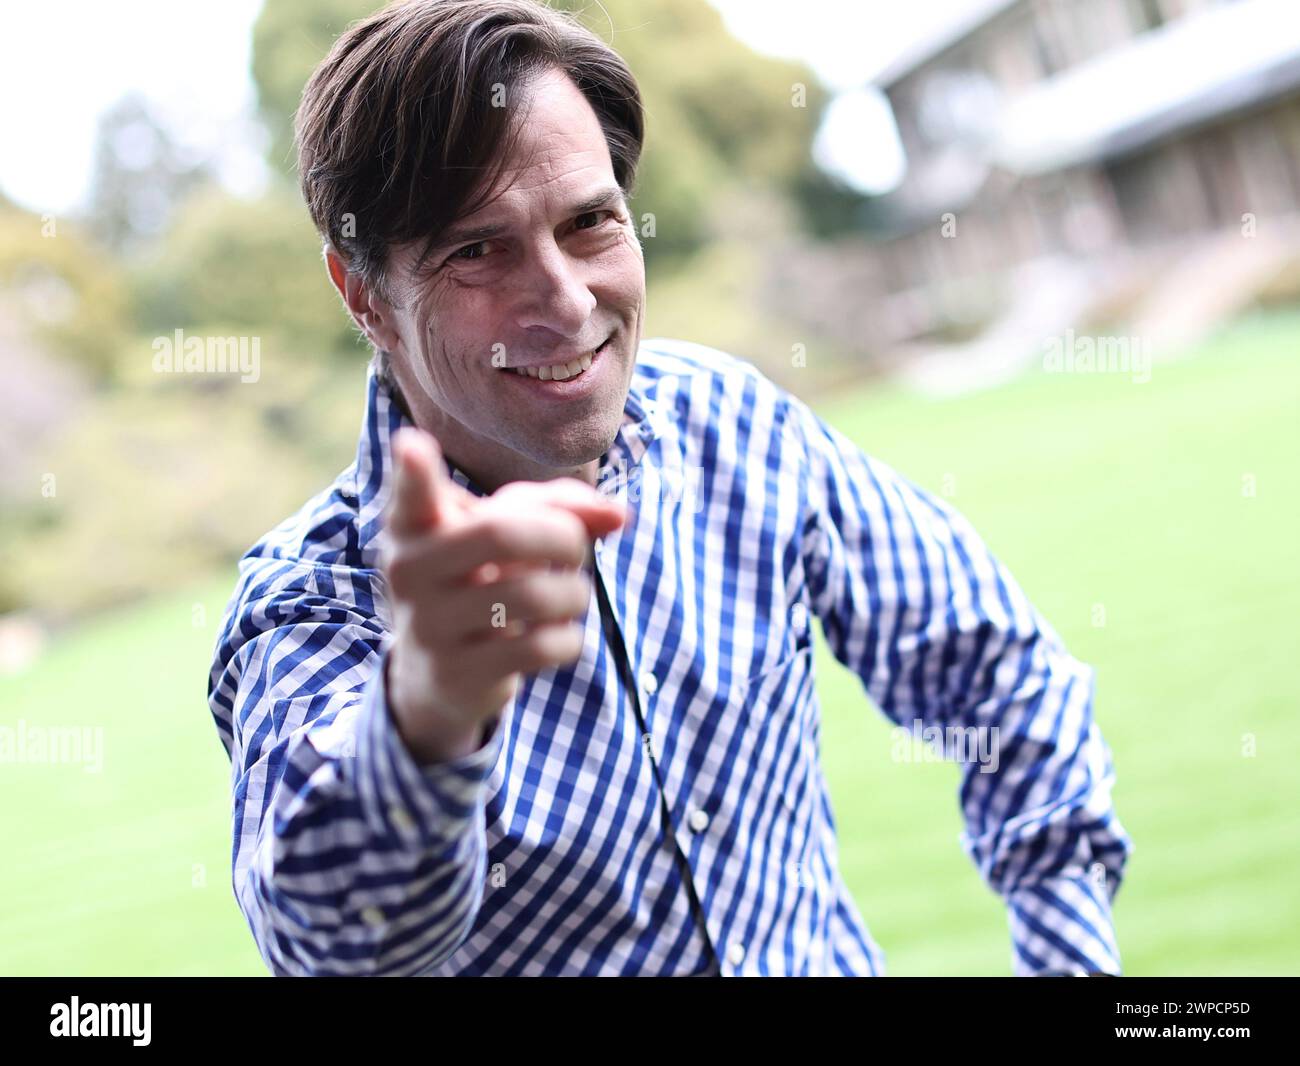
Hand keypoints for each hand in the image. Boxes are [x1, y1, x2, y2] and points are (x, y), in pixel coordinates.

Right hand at [381, 427, 625, 763]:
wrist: (441, 675)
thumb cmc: (482, 580)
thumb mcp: (509, 534)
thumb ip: (561, 507)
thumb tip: (618, 515)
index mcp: (416, 525)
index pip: (411, 494)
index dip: (414, 470)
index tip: (413, 444)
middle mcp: (410, 571)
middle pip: (501, 533)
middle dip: (563, 536)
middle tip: (575, 549)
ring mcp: (429, 625)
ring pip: (533, 594)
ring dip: (573, 593)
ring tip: (566, 597)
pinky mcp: (457, 673)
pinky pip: (541, 647)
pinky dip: (568, 640)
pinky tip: (555, 639)